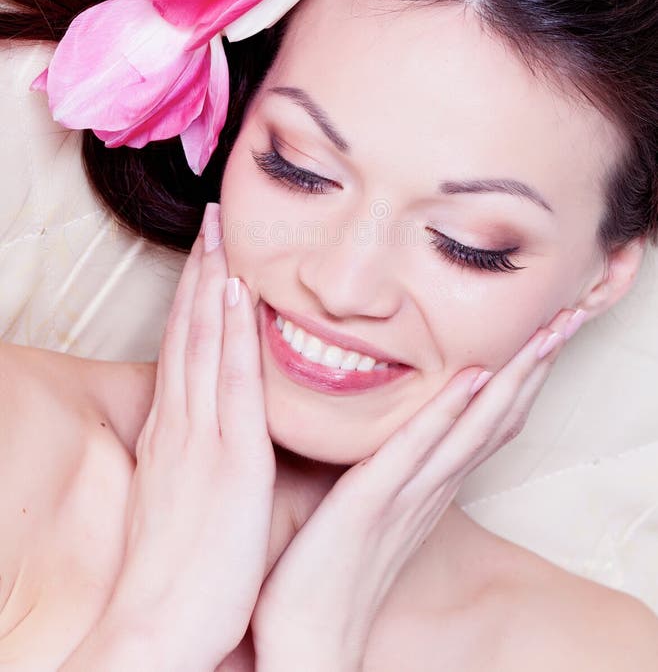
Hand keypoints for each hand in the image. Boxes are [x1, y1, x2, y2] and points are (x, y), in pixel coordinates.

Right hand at [101, 203, 274, 671]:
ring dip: (212, 283)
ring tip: (221, 233)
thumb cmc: (178, 573)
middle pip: (189, 333)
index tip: (205, 257)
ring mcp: (203, 438)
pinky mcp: (231, 461)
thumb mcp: (180, 501)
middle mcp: (183, 426)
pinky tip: (236, 293)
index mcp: (174, 436)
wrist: (158, 629)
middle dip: (199, 272)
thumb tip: (206, 436)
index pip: (183, 350)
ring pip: (205, 343)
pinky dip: (230, 334)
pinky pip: (231, 383)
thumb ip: (193, 460)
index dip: (192, 299)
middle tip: (210, 220)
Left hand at [251, 308, 585, 671]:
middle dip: (535, 367)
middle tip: (569, 319)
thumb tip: (389, 433)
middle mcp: (431, 487)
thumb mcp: (369, 506)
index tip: (544, 334)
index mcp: (429, 485)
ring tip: (546, 334)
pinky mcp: (371, 504)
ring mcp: (407, 495)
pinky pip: (416, 451)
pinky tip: (472, 379)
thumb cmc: (328, 567)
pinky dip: (448, 414)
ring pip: (474, 428)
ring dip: (513, 379)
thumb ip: (387, 468)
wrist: (307, 639)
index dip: (521, 379)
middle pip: (498, 418)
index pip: (488, 424)